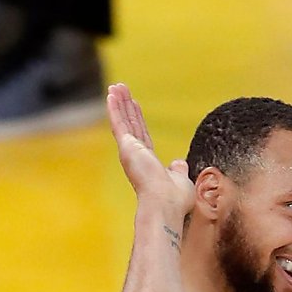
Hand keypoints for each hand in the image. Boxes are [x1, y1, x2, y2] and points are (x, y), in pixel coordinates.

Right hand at [108, 81, 194, 223]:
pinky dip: (114, 109)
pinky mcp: (126, 148)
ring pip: (123, 122)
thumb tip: (178, 163)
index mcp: (149, 162)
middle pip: (131, 125)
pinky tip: (110, 95)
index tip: (134, 104)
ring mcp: (130, 152)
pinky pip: (119, 124)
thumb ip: (178, 170)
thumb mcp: (181, 180)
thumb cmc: (175, 199)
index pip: (142, 135)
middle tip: (119, 89)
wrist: (166, 204)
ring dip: (119, 103)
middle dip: (125, 106)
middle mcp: (137, 156)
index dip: (138, 118)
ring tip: (115, 87)